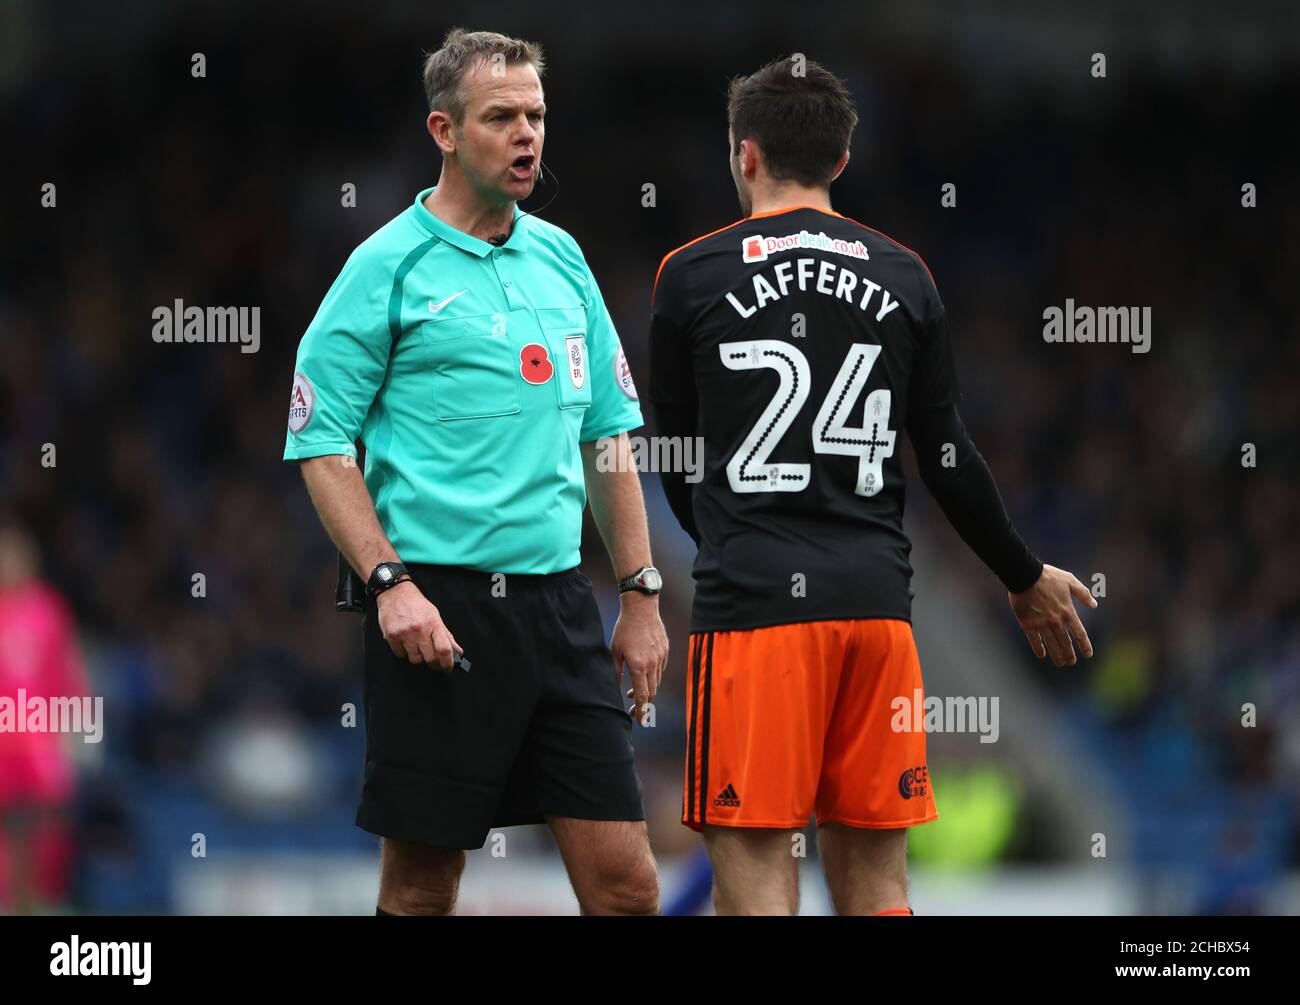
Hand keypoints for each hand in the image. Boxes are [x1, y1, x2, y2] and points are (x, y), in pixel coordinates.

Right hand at [376, 580, 462, 670]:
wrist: (395, 593)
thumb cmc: (417, 605)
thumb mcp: (435, 616)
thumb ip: (446, 636)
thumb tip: (458, 652)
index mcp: (433, 624)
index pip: (444, 649)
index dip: (448, 663)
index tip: (448, 667)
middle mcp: (420, 629)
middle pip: (430, 658)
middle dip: (433, 663)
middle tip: (433, 661)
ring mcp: (405, 633)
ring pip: (415, 659)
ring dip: (418, 657)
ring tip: (417, 646)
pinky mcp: (391, 636)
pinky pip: (400, 654)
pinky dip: (404, 653)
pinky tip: (405, 643)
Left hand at [610, 592, 668, 724]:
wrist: (641, 608)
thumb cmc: (624, 628)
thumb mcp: (614, 651)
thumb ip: (616, 670)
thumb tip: (617, 686)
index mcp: (638, 666)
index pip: (643, 695)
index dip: (642, 710)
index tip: (641, 721)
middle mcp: (652, 664)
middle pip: (653, 692)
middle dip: (644, 704)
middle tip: (634, 709)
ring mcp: (661, 657)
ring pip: (657, 681)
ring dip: (648, 689)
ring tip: (635, 691)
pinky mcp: (665, 650)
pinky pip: (661, 669)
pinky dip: (653, 676)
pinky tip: (644, 674)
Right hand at [1008, 564, 1097, 666]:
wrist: (1025, 575)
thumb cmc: (1048, 576)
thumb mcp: (1070, 580)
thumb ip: (1083, 593)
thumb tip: (1094, 604)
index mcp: (1067, 611)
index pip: (1079, 633)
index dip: (1085, 645)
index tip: (1088, 654)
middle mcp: (1056, 621)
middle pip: (1065, 642)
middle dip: (1069, 654)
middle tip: (1071, 662)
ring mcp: (1041, 623)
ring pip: (1051, 644)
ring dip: (1057, 655)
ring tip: (1060, 663)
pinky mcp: (1027, 623)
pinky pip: (1034, 640)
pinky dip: (1038, 648)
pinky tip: (1041, 655)